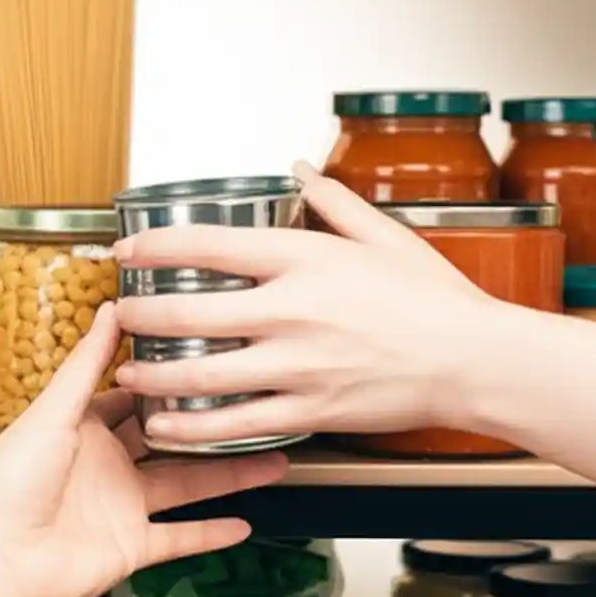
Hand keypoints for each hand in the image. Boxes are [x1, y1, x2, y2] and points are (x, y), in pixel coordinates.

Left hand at [0, 303, 287, 596]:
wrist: (1, 562)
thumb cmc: (10, 486)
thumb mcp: (52, 413)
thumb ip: (85, 365)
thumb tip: (109, 310)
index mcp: (84, 430)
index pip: (133, 397)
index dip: (167, 380)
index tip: (206, 357)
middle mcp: (108, 465)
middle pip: (172, 439)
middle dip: (210, 425)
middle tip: (253, 406)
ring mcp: (123, 507)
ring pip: (188, 484)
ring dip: (229, 475)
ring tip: (274, 460)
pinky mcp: (133, 546)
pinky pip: (180, 537)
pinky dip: (211, 533)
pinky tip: (246, 523)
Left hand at [111, 162, 507, 445]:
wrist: (476, 362)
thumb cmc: (436, 300)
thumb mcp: (385, 236)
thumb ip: (333, 201)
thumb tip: (299, 168)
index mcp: (307, 260)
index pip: (210, 246)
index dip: (156, 247)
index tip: (128, 251)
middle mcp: (293, 311)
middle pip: (192, 313)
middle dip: (141, 315)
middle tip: (119, 314)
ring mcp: (300, 365)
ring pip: (205, 374)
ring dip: (155, 375)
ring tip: (127, 375)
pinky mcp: (311, 409)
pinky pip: (238, 424)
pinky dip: (194, 427)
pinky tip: (166, 427)